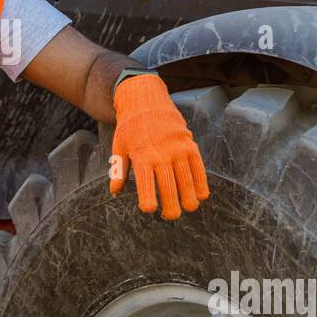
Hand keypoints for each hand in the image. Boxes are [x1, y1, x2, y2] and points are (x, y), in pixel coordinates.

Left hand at [109, 73, 208, 218]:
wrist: (146, 100)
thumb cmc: (130, 127)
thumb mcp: (119, 146)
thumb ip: (119, 171)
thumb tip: (115, 192)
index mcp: (141, 155)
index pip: (145, 180)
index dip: (148, 197)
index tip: (149, 210)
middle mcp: (161, 153)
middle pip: (168, 183)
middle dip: (171, 203)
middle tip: (172, 216)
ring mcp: (177, 148)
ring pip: (186, 177)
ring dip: (189, 195)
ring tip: (189, 208)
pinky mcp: (189, 143)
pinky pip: (198, 165)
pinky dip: (202, 181)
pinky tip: (202, 195)